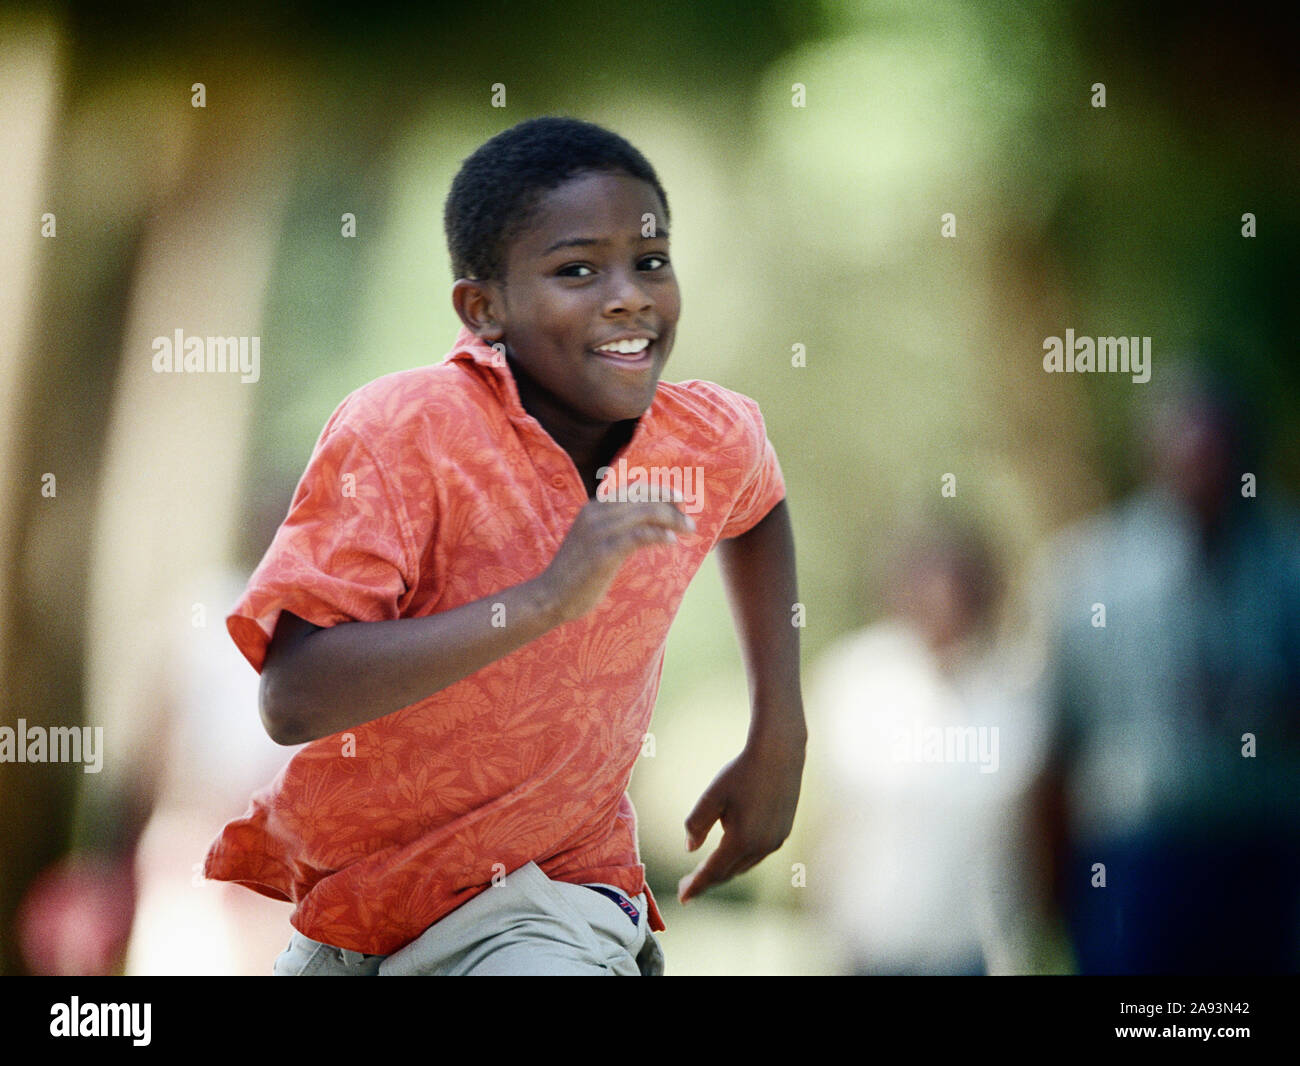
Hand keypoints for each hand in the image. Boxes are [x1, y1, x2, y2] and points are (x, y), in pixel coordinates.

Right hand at [538, 498, 693, 622]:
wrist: (550, 596)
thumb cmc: (576, 574)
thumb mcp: (595, 542)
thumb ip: (616, 529)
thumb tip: (649, 525)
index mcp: (594, 507)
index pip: (635, 489)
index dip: (661, 492)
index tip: (681, 502)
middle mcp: (596, 513)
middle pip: (644, 498)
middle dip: (672, 506)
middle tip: (690, 522)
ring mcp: (599, 531)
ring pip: (645, 513)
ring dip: (672, 520)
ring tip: (689, 531)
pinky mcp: (603, 552)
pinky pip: (638, 536)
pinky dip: (659, 535)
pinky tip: (671, 541)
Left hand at [677, 728, 804, 903]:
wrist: (779, 754)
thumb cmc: (741, 772)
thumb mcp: (711, 796)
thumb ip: (696, 825)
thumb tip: (691, 849)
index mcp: (741, 840)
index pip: (713, 872)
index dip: (696, 886)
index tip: (682, 898)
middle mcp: (761, 847)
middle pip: (729, 872)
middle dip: (707, 880)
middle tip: (688, 885)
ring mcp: (776, 842)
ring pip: (744, 865)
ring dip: (725, 870)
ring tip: (706, 871)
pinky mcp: (783, 833)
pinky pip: (757, 854)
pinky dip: (740, 858)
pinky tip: (730, 852)